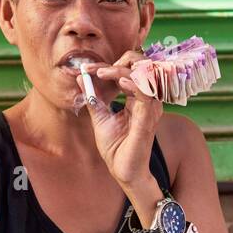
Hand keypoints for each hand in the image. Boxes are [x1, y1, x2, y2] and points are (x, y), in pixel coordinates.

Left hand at [86, 49, 163, 187]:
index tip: (86, 69)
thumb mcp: (100, 118)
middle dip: (119, 61)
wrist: (123, 171)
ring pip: (144, 75)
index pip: (128, 71)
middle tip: (96, 69)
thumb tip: (82, 77)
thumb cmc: (116, 148)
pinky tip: (118, 81)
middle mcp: (148, 100)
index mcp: (138, 98)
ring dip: (121, 69)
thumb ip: (94, 97)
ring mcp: (150, 108)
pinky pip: (146, 93)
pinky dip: (132, 82)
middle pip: (142, 66)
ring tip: (102, 72)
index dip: (107, 66)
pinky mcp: (148, 118)